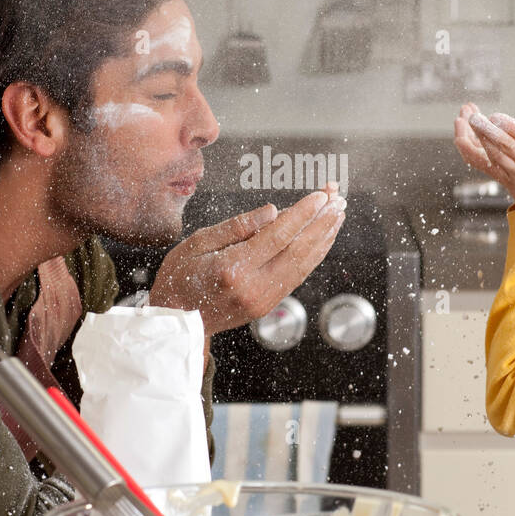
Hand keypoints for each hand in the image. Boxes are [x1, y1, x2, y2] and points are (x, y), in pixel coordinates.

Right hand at [149, 182, 345, 335]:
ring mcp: (263, 299)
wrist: (175, 320)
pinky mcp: (268, 304)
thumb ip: (236, 226)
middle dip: (322, 223)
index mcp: (233, 269)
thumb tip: (272, 212)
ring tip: (338, 215)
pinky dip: (313, 255)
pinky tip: (322, 240)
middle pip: (299, 251)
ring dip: (324, 239)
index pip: (278, 236)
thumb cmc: (180, 277)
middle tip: (338, 200)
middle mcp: (253, 287)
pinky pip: (297, 276)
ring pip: (303, 265)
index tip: (320, 196)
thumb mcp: (197, 242)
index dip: (303, 214)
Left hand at [454, 102, 514, 211]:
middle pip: (506, 146)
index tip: (496, 116)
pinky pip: (490, 166)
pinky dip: (477, 153)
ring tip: (468, 123)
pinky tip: (467, 141)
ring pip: (495, 155)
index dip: (509, 126)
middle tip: (475, 118)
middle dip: (488, 131)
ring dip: (480, 139)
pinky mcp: (506, 182)